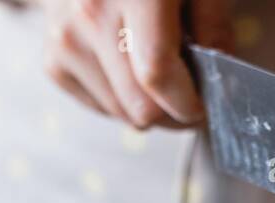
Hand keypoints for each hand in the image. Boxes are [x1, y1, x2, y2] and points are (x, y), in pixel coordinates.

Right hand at [40, 0, 232, 127]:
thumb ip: (213, 25)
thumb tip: (221, 78)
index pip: (157, 74)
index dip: (188, 104)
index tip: (204, 108)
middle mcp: (91, 15)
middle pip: (139, 107)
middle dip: (172, 113)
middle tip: (187, 95)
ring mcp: (66, 38)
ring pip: (121, 114)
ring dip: (146, 106)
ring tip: (156, 71)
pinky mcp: (53, 58)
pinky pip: (98, 107)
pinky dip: (120, 98)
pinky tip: (128, 67)